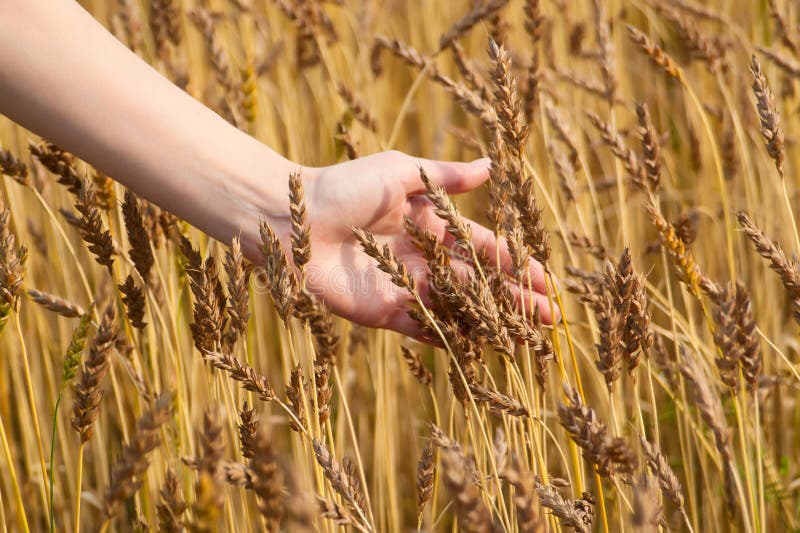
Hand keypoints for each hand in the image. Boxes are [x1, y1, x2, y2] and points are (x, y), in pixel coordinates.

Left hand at [279, 150, 555, 340]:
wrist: (293, 217)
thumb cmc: (344, 186)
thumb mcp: (400, 173)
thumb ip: (446, 179)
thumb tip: (491, 166)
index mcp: (430, 224)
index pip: (483, 248)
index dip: (515, 263)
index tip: (545, 279)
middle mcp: (423, 258)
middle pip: (478, 283)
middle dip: (514, 299)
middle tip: (549, 317)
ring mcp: (405, 286)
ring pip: (458, 307)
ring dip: (491, 321)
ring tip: (525, 335)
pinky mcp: (384, 311)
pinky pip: (424, 327)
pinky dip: (452, 336)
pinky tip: (482, 346)